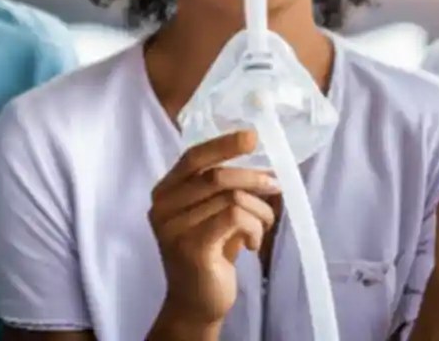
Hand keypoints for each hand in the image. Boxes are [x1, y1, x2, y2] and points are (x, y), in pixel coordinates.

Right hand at [148, 129, 279, 338]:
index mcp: (165, 192)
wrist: (196, 302)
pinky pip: (235, 218)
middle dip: (253, 178)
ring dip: (259, 211)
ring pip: (232, 198)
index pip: (194, 157)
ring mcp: (174, 228)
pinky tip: (252, 244)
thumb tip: (261, 163)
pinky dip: (254, 227)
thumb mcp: (212, 213)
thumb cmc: (210, 254)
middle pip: (216, 175)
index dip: (223, 144)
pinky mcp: (192, 247)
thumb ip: (223, 188)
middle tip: (275, 186)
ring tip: (262, 227)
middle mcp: (162, 207)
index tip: (252, 136)